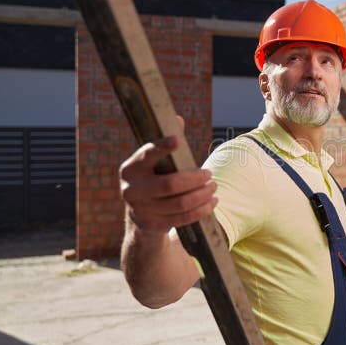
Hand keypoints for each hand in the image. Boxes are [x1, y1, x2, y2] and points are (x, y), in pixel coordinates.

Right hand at [119, 117, 216, 233]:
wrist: (140, 215)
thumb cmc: (154, 179)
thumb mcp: (155, 163)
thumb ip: (167, 143)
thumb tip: (178, 119)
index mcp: (131, 168)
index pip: (147, 155)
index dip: (162, 147)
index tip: (177, 140)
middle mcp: (131, 190)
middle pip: (170, 184)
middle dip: (196, 179)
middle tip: (210, 174)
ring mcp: (140, 210)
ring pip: (180, 203)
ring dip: (202, 195)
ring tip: (214, 187)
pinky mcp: (153, 225)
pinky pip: (183, 218)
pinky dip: (201, 209)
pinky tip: (212, 202)